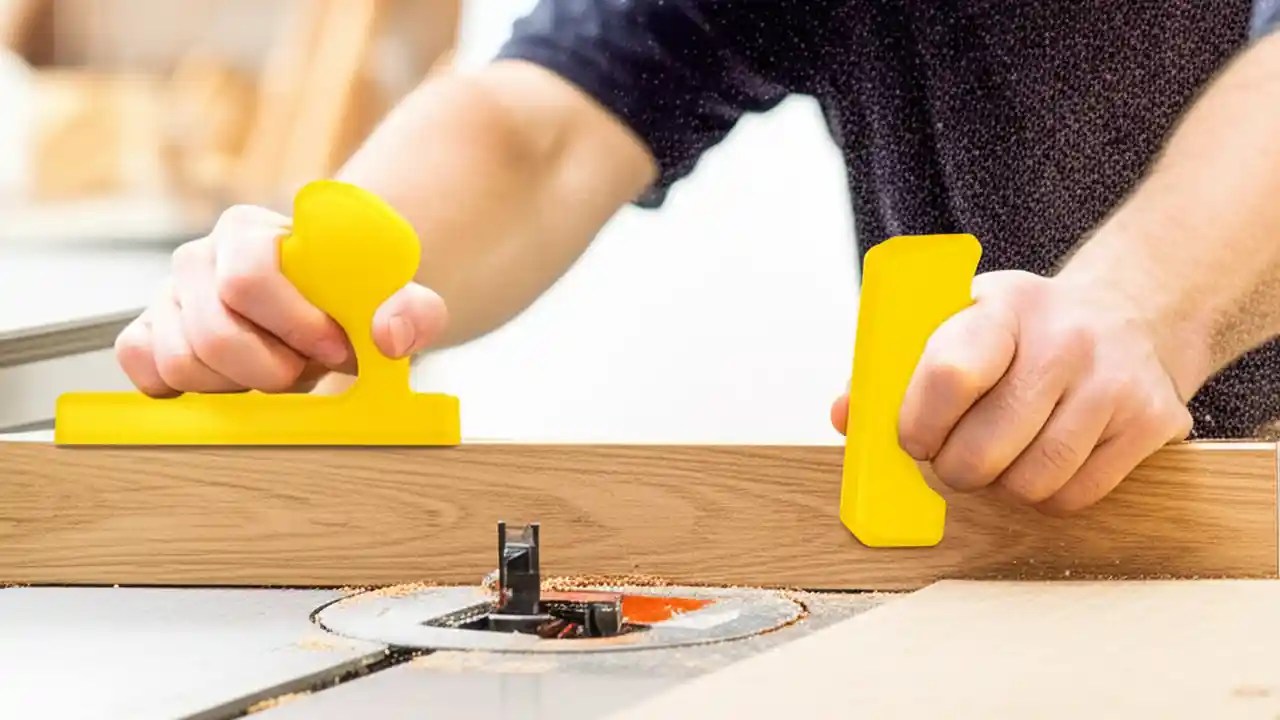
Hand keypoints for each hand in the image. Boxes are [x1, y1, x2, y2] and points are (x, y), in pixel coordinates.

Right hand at [115, 205, 446, 396]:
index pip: (249, 279)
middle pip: (214, 331)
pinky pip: (144, 367)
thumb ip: (414, 312)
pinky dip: (187, 389)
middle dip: (270, 369)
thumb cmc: (355, 309)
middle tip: (304, 370)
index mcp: (252, 232)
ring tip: (274, 370)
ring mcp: (167, 297)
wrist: (330, 321)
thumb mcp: (400, 305)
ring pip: (181, 360)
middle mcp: (200, 258)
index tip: (339, 350)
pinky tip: (231, 383)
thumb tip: (388, 336)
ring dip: (238, 384)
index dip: (295, 326)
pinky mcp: (149, 334)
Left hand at [830, 270, 1192, 514]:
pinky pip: (1074, 496)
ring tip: (1000, 455)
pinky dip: (1046, 495)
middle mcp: (1065, 340)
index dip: (918, 423)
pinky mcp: (1152, 422)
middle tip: (952, 459)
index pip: (949, 373)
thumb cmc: (1018, 330)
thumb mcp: (956, 322)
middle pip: (984, 449)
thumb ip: (893, 368)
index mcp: (1002, 307)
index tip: (911, 438)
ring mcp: (1115, 382)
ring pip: (1030, 482)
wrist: (1127, 313)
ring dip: (1000, 486)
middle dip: (953, 469)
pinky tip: (1042, 460)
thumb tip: (847, 416)